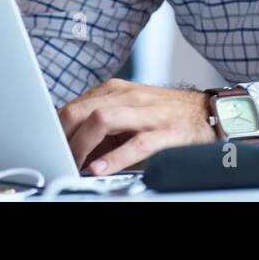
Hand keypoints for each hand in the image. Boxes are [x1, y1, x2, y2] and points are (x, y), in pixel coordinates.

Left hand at [57, 79, 217, 174]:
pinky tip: (100, 169)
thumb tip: (70, 145)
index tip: (49, 147)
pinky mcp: (165, 131)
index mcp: (115, 90)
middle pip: (81, 110)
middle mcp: (128, 96)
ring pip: (102, 119)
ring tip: (74, 164)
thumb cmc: (165, 115)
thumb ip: (101, 122)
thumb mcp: (129, 111)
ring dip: (82, 145)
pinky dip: (115, 158)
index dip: (56, 129)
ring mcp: (147, 112)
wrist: (209, 113)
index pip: (74, 106)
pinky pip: (136, 144)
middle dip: (63, 137)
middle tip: (58, 159)